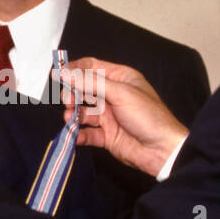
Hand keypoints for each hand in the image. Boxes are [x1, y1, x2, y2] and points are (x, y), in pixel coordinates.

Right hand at [59, 57, 187, 176]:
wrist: (162, 151)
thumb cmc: (149, 117)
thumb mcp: (120, 93)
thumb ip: (90, 82)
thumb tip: (65, 72)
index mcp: (121, 79)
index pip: (92, 67)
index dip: (74, 69)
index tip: (58, 74)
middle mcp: (114, 95)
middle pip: (84, 89)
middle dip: (72, 94)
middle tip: (67, 101)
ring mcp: (109, 116)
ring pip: (83, 112)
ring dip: (74, 115)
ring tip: (71, 119)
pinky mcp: (106, 136)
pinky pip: (87, 132)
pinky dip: (79, 133)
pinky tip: (76, 134)